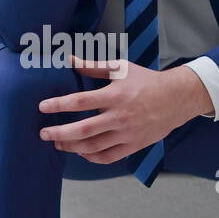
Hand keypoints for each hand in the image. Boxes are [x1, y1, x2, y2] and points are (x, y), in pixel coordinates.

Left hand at [38, 58, 212, 162]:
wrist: (176, 99)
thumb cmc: (146, 81)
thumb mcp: (121, 69)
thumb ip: (94, 67)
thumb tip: (70, 60)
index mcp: (115, 95)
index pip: (80, 101)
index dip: (58, 105)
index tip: (42, 107)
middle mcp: (120, 116)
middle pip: (83, 130)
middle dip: (59, 133)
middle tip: (43, 133)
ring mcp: (127, 133)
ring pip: (93, 147)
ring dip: (72, 147)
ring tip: (58, 143)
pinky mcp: (133, 145)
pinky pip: (108, 157)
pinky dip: (92, 157)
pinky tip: (81, 152)